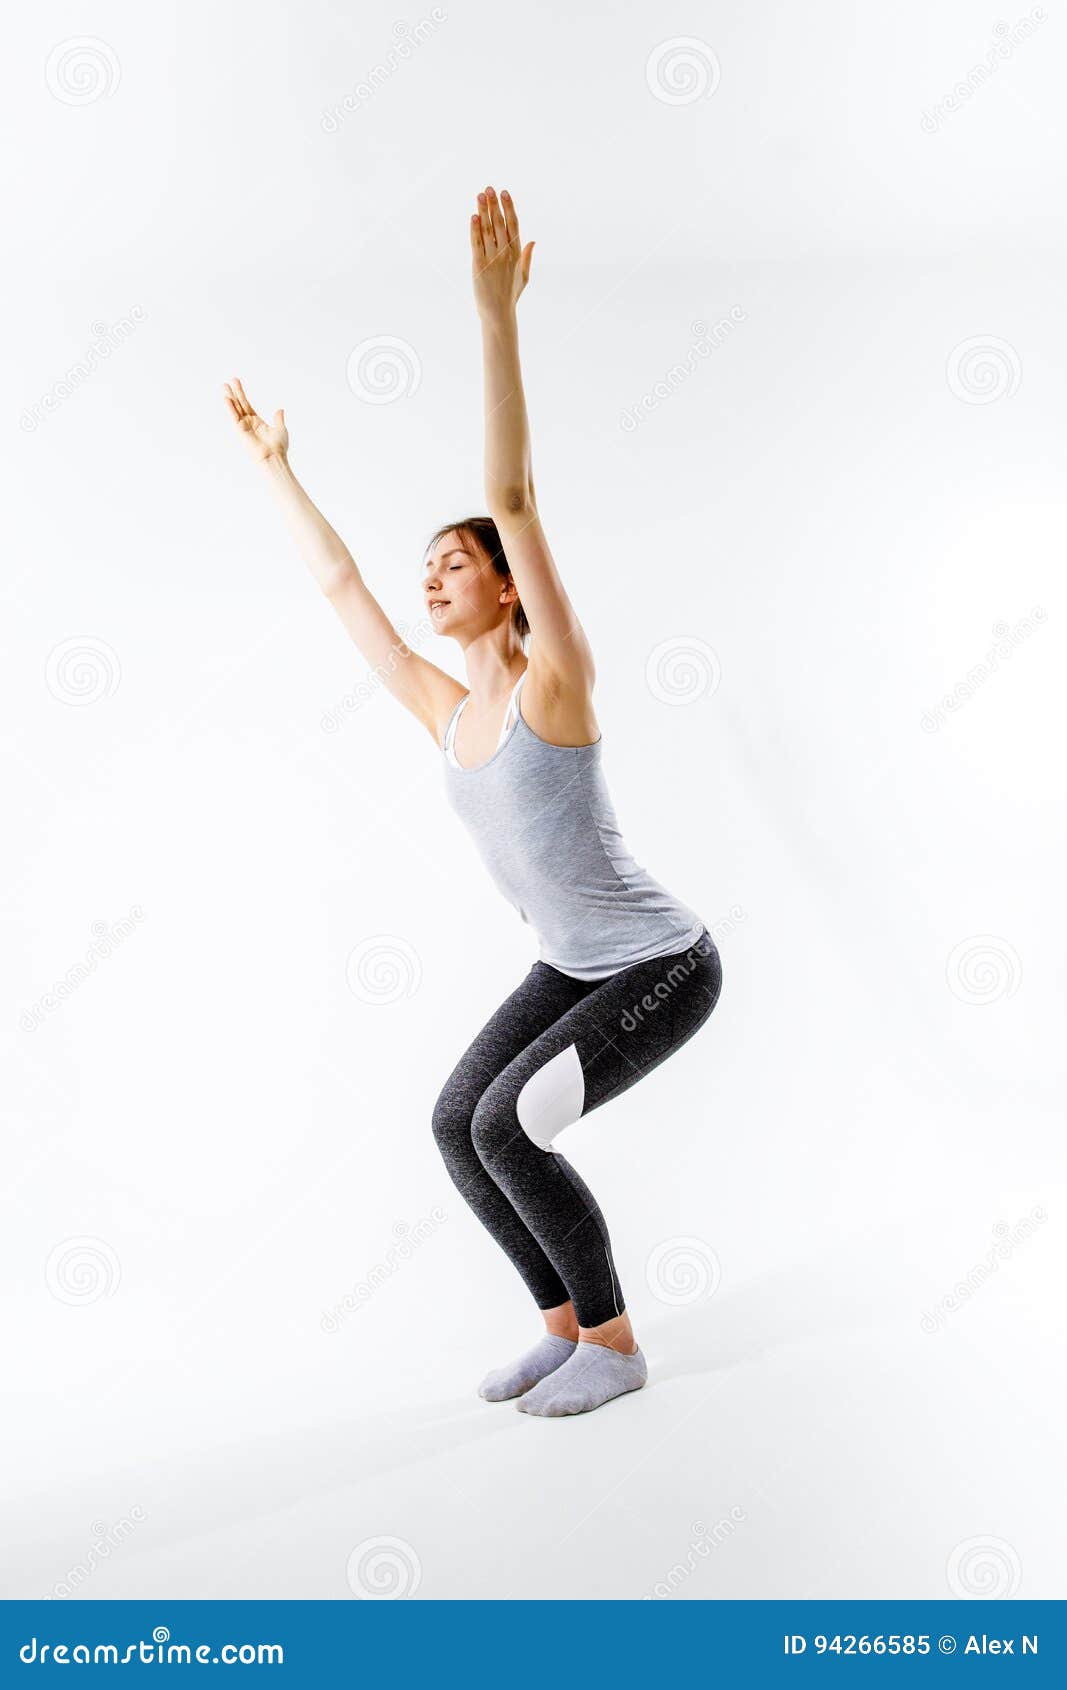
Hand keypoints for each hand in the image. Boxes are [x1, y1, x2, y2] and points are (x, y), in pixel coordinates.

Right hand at [222, 377, 288, 463]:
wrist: (274, 458)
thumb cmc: (278, 448)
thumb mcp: (280, 429)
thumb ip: (278, 419)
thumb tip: (280, 410)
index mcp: (256, 422)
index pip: (246, 405)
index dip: (241, 394)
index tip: (236, 383)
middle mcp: (248, 424)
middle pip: (239, 405)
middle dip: (234, 393)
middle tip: (228, 382)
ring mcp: (244, 427)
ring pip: (235, 410)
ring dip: (229, 398)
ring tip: (224, 386)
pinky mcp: (241, 431)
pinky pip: (234, 418)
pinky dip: (230, 409)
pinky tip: (226, 399)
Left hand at [470, 186, 533, 319]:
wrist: (498, 313)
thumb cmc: (510, 296)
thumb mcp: (523, 276)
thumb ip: (527, 257)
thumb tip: (533, 241)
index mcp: (517, 254)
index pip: (514, 225)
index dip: (509, 208)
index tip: (504, 193)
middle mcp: (505, 254)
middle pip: (500, 224)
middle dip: (495, 204)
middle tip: (489, 188)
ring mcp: (492, 260)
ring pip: (488, 230)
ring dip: (483, 211)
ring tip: (480, 195)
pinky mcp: (479, 266)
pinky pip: (477, 243)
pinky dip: (475, 229)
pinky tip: (473, 216)